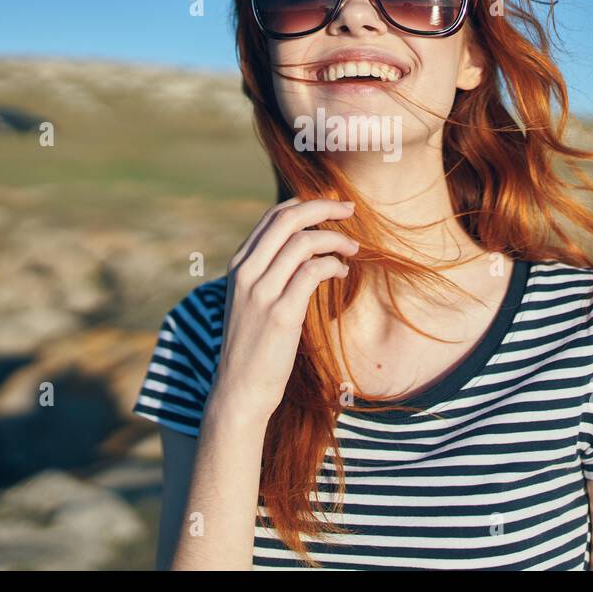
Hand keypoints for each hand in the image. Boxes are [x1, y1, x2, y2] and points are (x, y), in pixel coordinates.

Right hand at [208, 197, 358, 426]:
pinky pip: (312, 271)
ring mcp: (261, 292)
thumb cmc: (255, 345)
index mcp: (239, 265)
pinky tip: (342, 272)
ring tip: (353, 249)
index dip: (306, 203)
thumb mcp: (252, 301)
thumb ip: (270, 272)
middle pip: (287, 219)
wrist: (240, 388)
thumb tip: (305, 248)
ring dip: (336, 239)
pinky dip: (333, 265)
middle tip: (351, 209)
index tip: (332, 205)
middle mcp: (246, 272)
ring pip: (303, 242)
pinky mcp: (281, 313)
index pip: (273, 216)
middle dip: (324, 206)